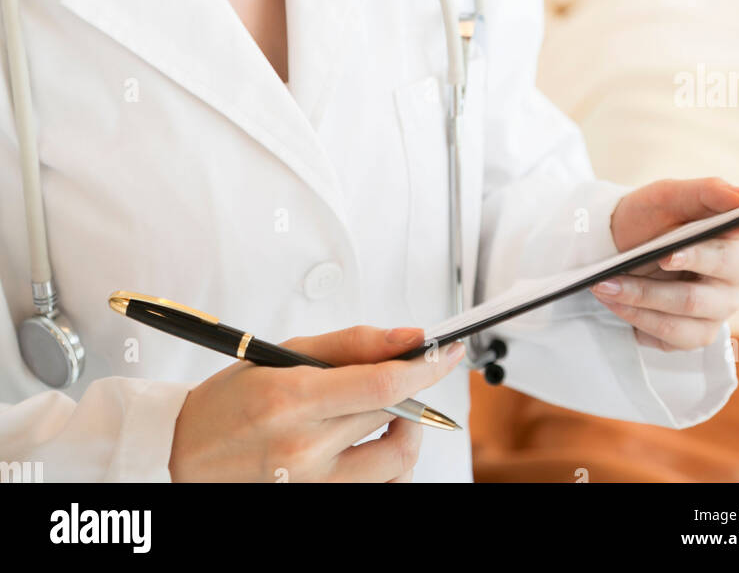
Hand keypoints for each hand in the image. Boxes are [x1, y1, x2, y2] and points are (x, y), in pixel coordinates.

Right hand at [168, 324, 463, 482]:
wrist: (187, 454)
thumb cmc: (232, 399)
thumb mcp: (284, 353)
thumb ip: (352, 344)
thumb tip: (408, 336)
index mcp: (292, 400)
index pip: (382, 383)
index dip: (425, 365)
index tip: (447, 352)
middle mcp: (303, 451)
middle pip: (394, 417)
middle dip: (410, 389)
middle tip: (405, 375)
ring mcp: (311, 487)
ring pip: (396, 461)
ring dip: (405, 431)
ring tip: (388, 413)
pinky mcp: (316, 505)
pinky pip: (380, 488)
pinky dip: (388, 465)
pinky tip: (371, 444)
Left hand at [588, 177, 738, 351]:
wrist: (611, 251)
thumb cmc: (646, 219)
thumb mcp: (666, 197)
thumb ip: (707, 193)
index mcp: (737, 230)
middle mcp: (738, 270)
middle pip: (719, 271)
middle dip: (671, 265)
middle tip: (637, 261)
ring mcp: (721, 306)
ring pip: (688, 308)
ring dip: (641, 297)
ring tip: (605, 286)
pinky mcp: (698, 334)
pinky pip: (674, 336)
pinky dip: (639, 319)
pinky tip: (619, 303)